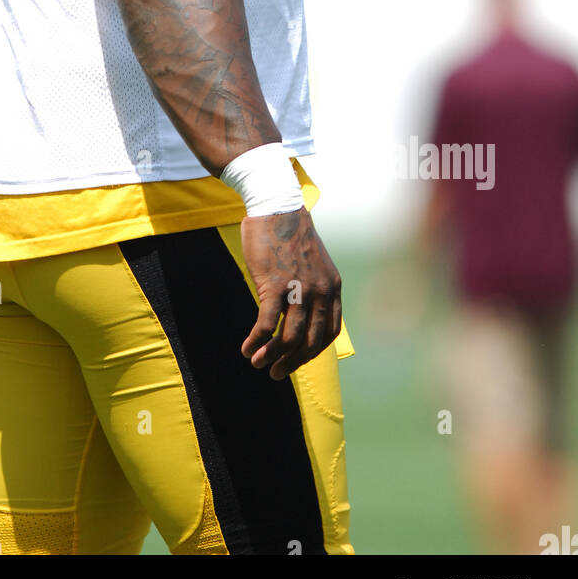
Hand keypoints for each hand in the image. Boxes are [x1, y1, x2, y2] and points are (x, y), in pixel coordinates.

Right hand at [240, 207, 341, 379]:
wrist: (276, 205)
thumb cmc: (288, 234)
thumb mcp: (312, 262)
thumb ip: (312, 287)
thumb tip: (299, 313)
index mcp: (332, 287)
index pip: (330, 332)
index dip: (313, 351)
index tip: (297, 358)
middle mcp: (320, 291)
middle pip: (311, 341)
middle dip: (293, 362)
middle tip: (277, 373)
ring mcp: (299, 289)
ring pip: (289, 337)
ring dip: (273, 357)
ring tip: (259, 364)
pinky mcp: (274, 284)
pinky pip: (266, 325)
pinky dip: (257, 342)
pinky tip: (247, 348)